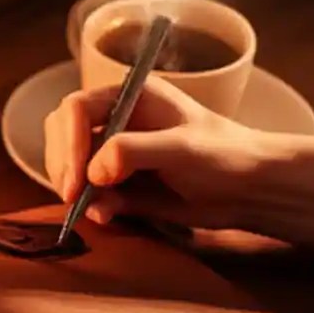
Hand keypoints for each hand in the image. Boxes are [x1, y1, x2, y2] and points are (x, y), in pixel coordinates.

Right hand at [43, 76, 269, 229]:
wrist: (251, 191)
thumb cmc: (226, 157)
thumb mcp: (182, 148)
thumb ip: (135, 151)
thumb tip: (93, 172)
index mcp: (129, 97)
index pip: (76, 110)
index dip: (69, 143)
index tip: (78, 180)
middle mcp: (115, 121)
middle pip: (62, 135)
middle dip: (65, 167)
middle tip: (76, 198)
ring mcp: (113, 153)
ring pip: (69, 165)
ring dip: (74, 189)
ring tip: (99, 209)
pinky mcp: (118, 184)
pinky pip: (88, 193)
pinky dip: (90, 206)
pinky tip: (106, 216)